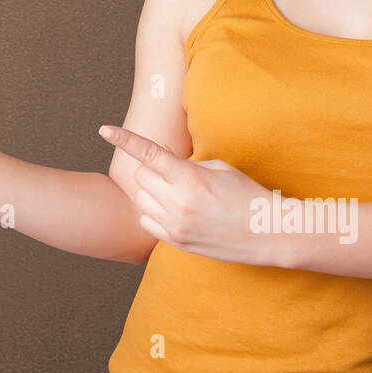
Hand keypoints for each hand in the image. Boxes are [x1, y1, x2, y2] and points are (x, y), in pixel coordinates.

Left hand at [98, 124, 276, 265]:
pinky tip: (174, 210)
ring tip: (177, 193)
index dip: (124, 139)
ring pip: (141, 198)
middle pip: (141, 176)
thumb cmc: (246, 194)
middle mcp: (178, 203)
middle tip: (174, 172)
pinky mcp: (176, 243)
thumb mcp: (219, 168)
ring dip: (153, 191)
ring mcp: (175, 225)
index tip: (104, 130)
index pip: (148, 153)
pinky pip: (147, 221)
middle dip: (153, 169)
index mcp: (190, 179)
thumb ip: (185, 162)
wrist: (267, 233)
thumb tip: (157, 155)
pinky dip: (154, 212)